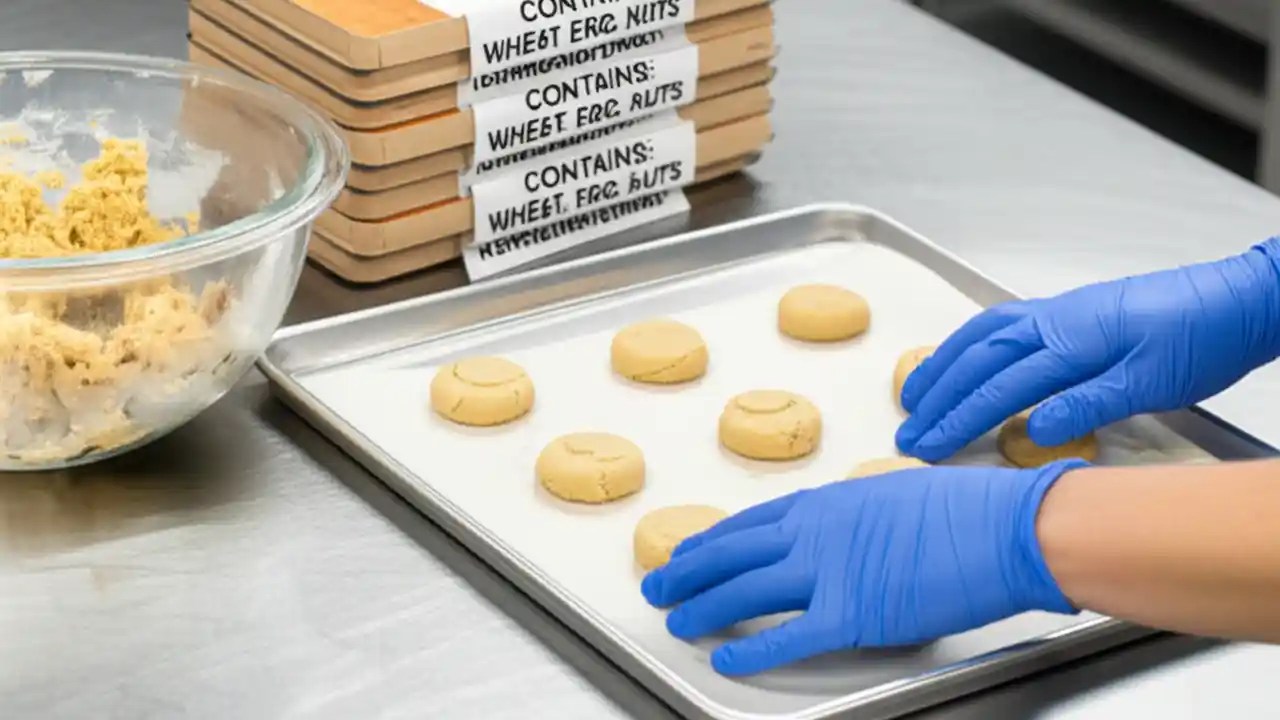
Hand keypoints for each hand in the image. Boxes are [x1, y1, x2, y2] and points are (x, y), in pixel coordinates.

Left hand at [639, 462, 1082, 675]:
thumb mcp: (895, 495)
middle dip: (688, 572)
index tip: (687, 551)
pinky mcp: (851, 613)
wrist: (1007, 526)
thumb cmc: (966, 509)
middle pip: (733, 553)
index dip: (712, 541)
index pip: (751, 523)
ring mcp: (829, 570)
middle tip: (659, 585)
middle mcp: (815, 531)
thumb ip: (855, 517)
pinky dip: (751, 650)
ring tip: (676, 620)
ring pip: (745, 591)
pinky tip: (725, 658)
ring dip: (704, 607)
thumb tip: (842, 534)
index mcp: (828, 502)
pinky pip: (787, 636)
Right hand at [896, 239, 1279, 461]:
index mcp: (1073, 341)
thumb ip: (1090, 403)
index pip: (1000, 387)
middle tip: (907, 426)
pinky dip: (970, 341)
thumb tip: (1036, 429)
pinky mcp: (1070, 311)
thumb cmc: (1202, 340)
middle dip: (938, 394)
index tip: (927, 444)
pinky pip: (1002, 323)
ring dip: (945, 362)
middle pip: (979, 358)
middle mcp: (1055, 320)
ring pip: (984, 334)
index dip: (958, 419)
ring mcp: (1060, 311)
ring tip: (916, 390)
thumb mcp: (1154, 383)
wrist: (1237, 299)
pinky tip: (964, 355)